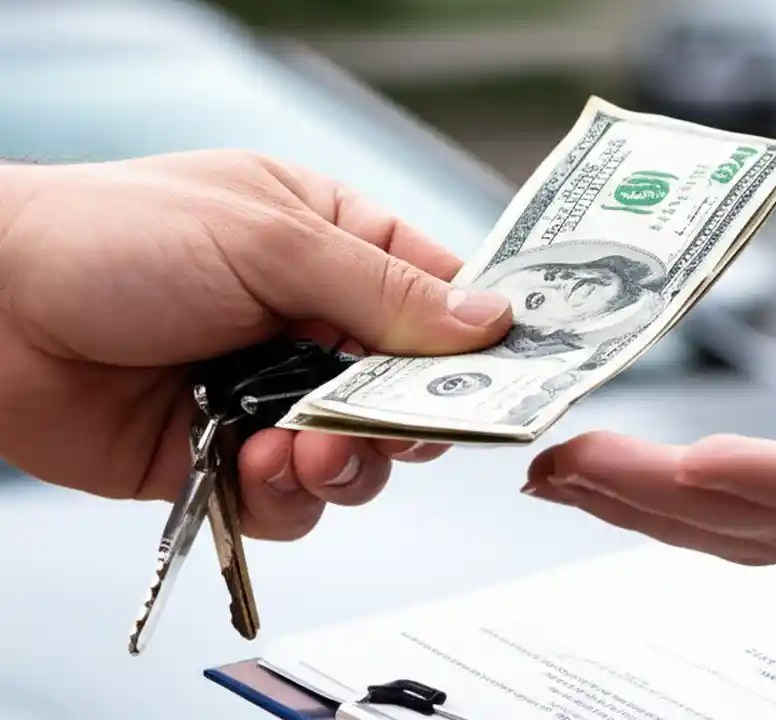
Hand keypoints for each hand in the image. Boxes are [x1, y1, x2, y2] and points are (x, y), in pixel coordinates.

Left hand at [0, 150, 511, 539]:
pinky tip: (251, 466)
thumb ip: (385, 290)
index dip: (480, 341)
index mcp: (337, 246)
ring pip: (363, 460)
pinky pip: (297, 503)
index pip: (442, 297)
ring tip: (297, 451)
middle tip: (386, 427)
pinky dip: (285, 498)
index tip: (510, 381)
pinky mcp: (232, 458)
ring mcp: (277, 396)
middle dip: (407, 420)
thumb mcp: (271, 239)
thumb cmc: (116, 237)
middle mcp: (317, 325)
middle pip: (415, 394)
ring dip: (344, 466)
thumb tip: (492, 320)